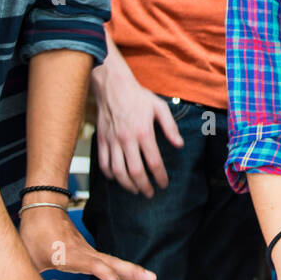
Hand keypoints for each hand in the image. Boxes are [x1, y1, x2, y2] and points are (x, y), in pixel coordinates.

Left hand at [19, 205, 155, 279]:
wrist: (43, 209)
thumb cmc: (35, 232)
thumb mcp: (28, 257)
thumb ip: (30, 279)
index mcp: (69, 254)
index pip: (93, 265)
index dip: (108, 276)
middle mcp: (84, 252)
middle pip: (113, 263)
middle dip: (132, 274)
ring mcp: (89, 251)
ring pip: (115, 262)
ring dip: (134, 272)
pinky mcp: (90, 251)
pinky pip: (111, 262)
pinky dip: (124, 270)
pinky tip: (135, 277)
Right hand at [93, 72, 183, 196]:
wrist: (112, 86)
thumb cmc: (137, 96)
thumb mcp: (159, 107)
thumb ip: (170, 127)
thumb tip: (179, 144)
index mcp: (144, 132)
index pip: (154, 162)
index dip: (160, 177)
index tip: (164, 184)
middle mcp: (127, 139)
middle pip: (135, 172)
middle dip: (144, 187)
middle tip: (150, 193)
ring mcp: (112, 141)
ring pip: (118, 171)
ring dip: (127, 185)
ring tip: (135, 190)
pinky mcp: (102, 140)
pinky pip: (103, 164)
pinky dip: (110, 175)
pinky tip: (117, 178)